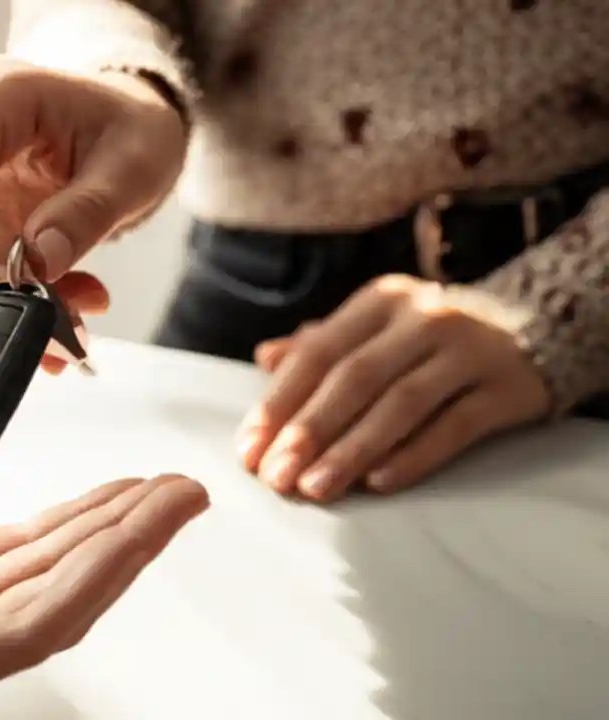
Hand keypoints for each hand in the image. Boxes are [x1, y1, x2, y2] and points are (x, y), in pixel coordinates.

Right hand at [0, 54, 187, 372]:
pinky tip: (57, 297)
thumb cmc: (127, 128)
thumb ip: (89, 210)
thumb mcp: (134, 163)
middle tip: (67, 316)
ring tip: (77, 305)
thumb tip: (40, 262)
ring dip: (2, 301)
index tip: (29, 280)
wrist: (118, 126)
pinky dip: (2, 298)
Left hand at [0, 471, 207, 715]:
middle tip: (182, 487)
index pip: (24, 557)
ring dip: (127, 548)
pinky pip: (37, 620)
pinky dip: (95, 572)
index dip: (86, 519)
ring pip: (62, 602)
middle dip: (124, 531)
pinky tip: (134, 528)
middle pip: (55, 579)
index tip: (135, 480)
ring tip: (179, 499)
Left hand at [237, 275, 549, 501]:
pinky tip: (378, 483)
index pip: (317, 353)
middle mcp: (424, 318)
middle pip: (354, 378)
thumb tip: (264, 357)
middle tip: (275, 477)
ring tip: (314, 487)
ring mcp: (469, 350)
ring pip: (401, 404)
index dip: (278, 403)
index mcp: (380, 301)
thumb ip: (321, 345)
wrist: (538, 330)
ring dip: (352, 449)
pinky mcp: (507, 389)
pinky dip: (414, 455)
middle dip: (308, 431)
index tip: (248, 449)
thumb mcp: (376, 330)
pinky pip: (454, 427)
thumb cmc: (429, 340)